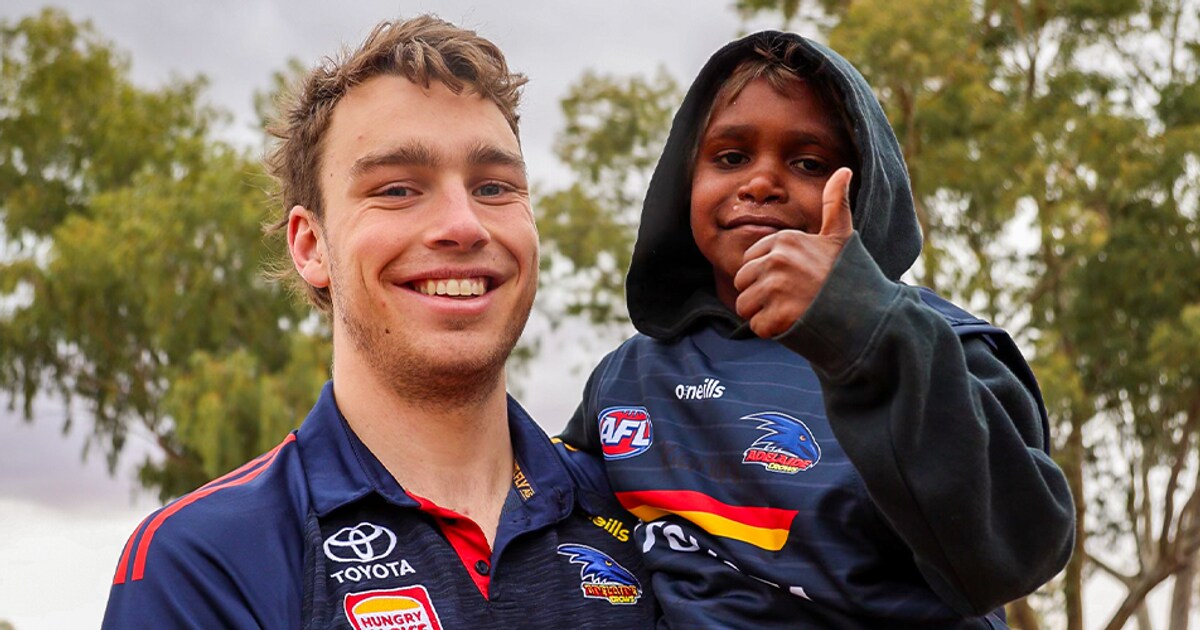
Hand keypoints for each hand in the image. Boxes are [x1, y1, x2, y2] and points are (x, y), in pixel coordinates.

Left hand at [733, 167, 853, 337]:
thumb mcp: (841, 236)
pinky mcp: (777, 316)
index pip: (750, 261)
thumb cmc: (850, 277)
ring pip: (744, 305)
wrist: (867, 317)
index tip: (794, 281)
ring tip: (794, 311)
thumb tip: (843, 170)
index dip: (767, 275)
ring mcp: (777, 288)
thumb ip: (835, 204)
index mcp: (785, 239)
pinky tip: (795, 324)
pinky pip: (756, 326)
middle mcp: (778, 259)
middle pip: (742, 282)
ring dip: (764, 314)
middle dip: (762, 295)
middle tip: (794, 299)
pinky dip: (772, 331)